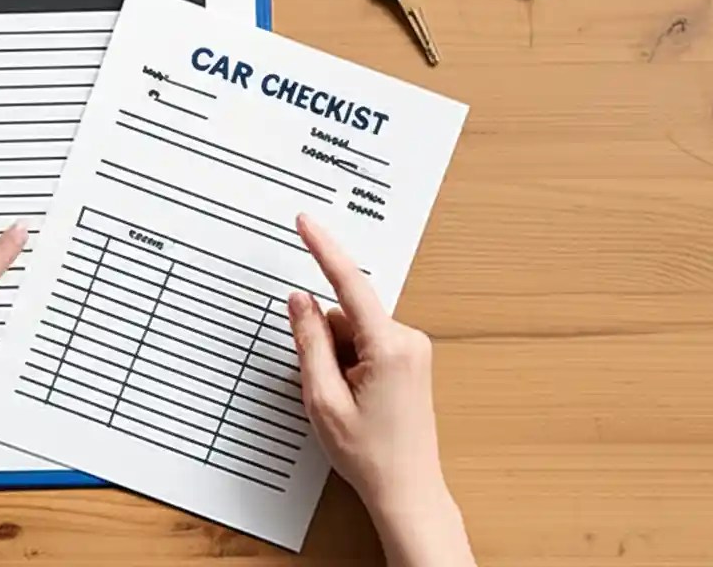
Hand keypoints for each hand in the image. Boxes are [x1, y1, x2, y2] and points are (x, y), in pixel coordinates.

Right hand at [289, 214, 473, 566]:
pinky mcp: (409, 359)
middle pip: (345, 316)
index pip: (349, 285)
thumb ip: (308, 343)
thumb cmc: (368, 454)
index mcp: (389, 347)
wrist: (407, 490)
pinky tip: (355, 400)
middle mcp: (407, 340)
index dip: (324, 249)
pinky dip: (349, 365)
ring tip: (345, 403)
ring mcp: (412, 349)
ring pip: (352, 332)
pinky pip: (365, 344)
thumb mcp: (323, 399)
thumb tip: (300, 300)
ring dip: (336, 359)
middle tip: (326, 392)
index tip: (306, 222)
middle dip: (324, 345)